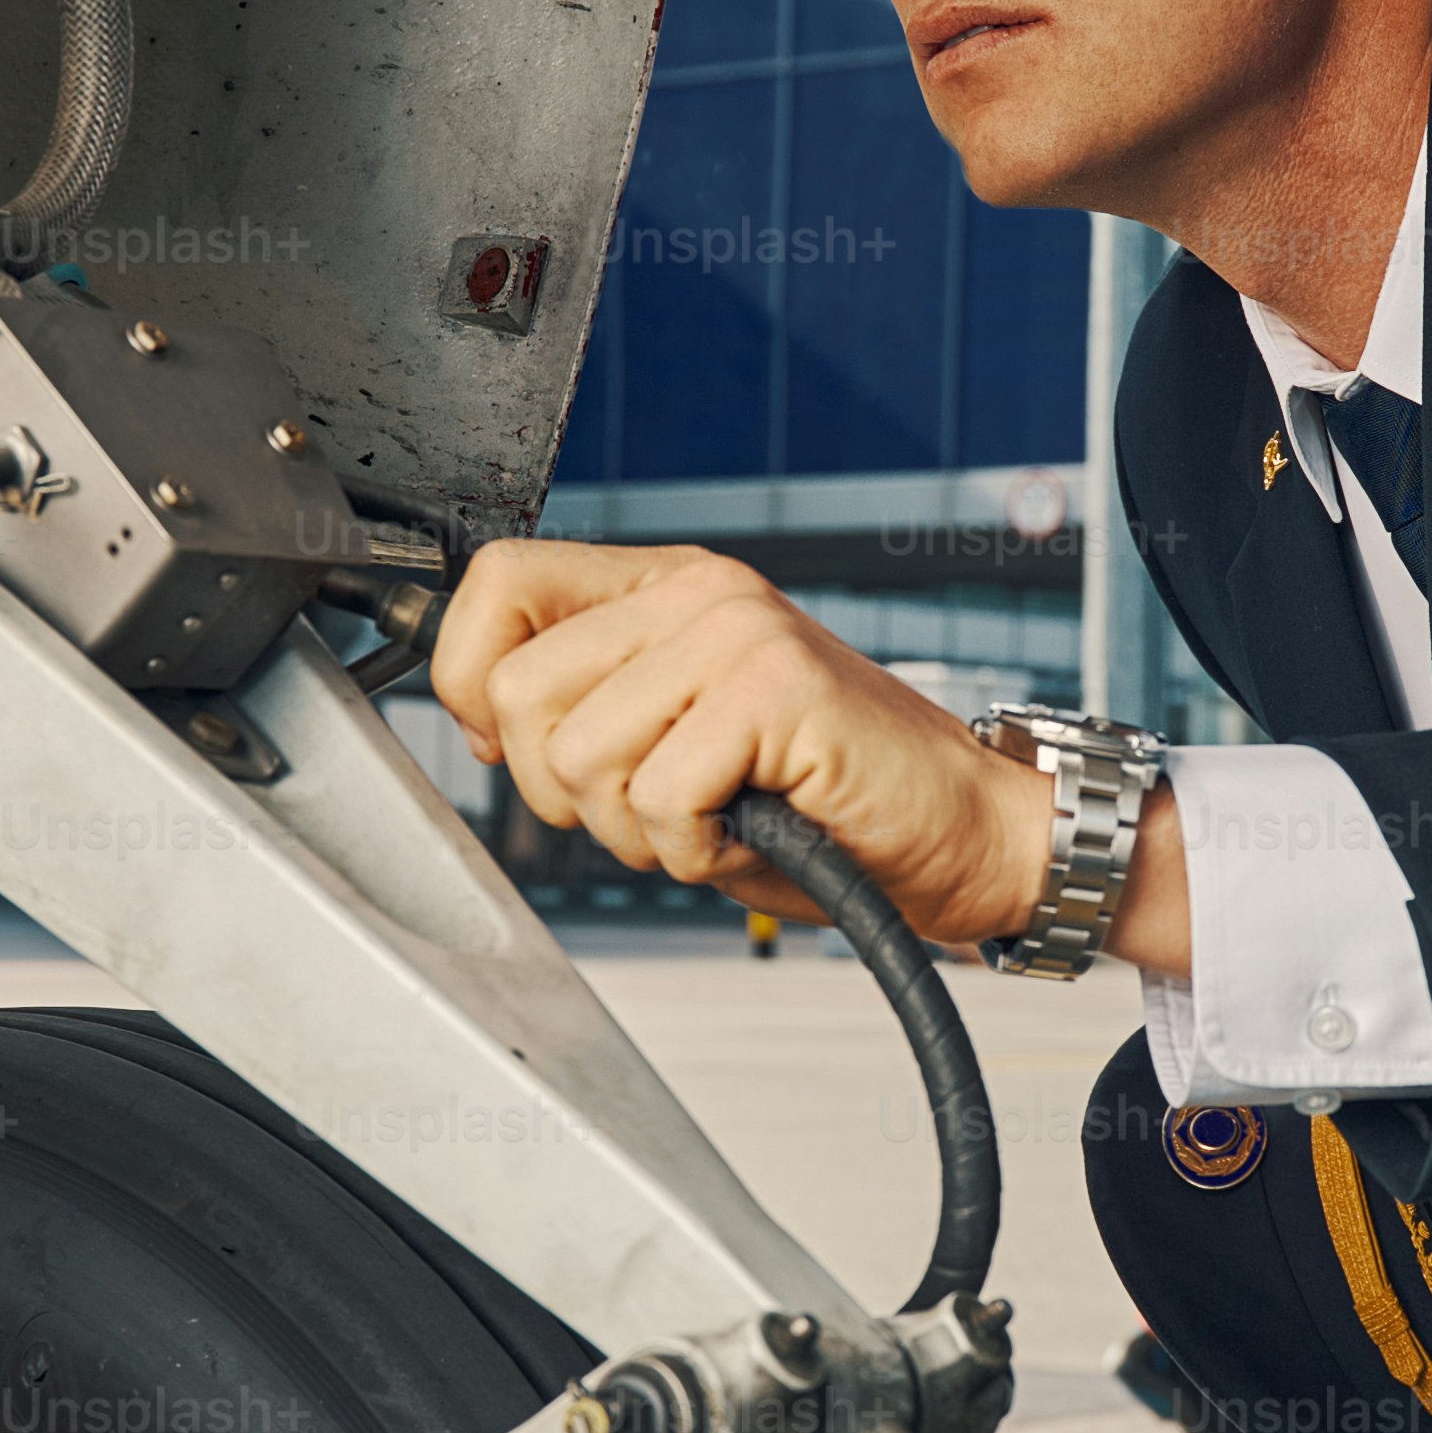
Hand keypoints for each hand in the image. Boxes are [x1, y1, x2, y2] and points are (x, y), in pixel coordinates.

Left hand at [435, 539, 1094, 947]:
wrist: (962, 835)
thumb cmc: (823, 807)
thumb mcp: (679, 743)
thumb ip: (588, 711)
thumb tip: (478, 726)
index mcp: (667, 586)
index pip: (499, 582)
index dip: (469, 679)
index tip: (512, 748)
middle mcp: (700, 591)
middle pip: (517, 689)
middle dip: (561, 791)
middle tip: (648, 812)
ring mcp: (739, 631)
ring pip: (577, 753)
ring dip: (633, 831)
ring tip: (711, 821)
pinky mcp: (776, 685)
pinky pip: (656, 797)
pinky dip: (691, 851)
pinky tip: (749, 833)